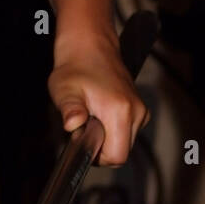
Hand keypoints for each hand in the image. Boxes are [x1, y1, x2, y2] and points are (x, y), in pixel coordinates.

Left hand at [48, 30, 149, 165]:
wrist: (89, 46)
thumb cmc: (75, 67)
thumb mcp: (64, 91)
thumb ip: (70, 110)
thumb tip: (72, 124)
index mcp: (120, 111)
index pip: (117, 156)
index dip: (97, 157)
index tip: (83, 141)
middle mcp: (136, 112)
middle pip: (122, 152)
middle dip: (101, 147)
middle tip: (84, 127)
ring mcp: (140, 109)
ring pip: (124, 142)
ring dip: (106, 137)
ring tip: (91, 117)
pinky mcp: (139, 108)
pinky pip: (126, 131)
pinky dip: (112, 129)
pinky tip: (99, 113)